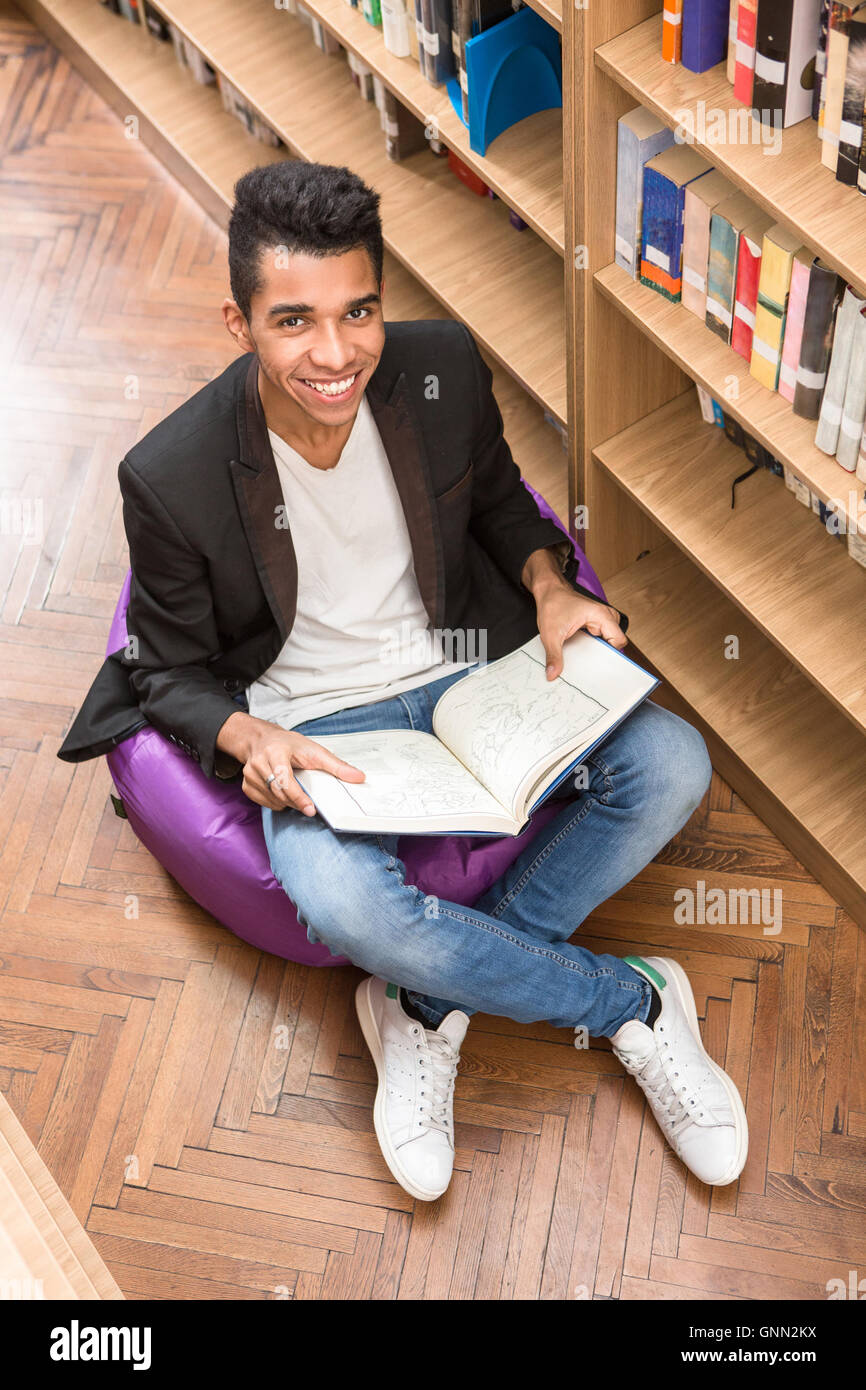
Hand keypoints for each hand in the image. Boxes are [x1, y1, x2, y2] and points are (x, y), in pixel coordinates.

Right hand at [238, 721, 364, 811]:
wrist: (260, 739)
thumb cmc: (288, 744)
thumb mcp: (314, 750)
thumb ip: (336, 765)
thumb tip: (358, 777)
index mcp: (275, 751)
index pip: (284, 778)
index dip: (297, 796)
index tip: (310, 809)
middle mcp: (259, 762)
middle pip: (279, 792)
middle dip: (296, 801)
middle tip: (309, 806)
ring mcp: (249, 775)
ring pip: (273, 800)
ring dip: (288, 802)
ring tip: (295, 791)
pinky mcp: (246, 785)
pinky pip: (265, 803)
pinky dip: (277, 802)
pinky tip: (282, 793)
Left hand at [535, 582, 626, 679]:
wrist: (548, 591)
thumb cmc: (553, 604)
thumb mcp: (550, 634)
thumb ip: (553, 656)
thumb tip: (553, 674)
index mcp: (601, 615)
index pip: (619, 641)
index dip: (613, 656)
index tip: (603, 667)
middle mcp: (605, 616)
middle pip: (616, 642)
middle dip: (606, 655)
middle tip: (593, 667)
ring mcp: (602, 619)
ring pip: (610, 640)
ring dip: (601, 650)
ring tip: (589, 659)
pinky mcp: (596, 622)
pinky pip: (602, 637)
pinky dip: (595, 646)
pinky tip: (585, 653)